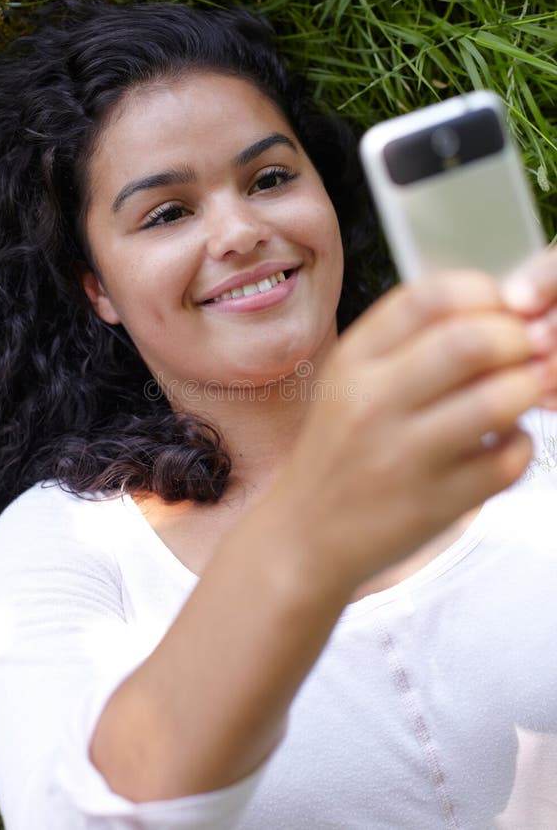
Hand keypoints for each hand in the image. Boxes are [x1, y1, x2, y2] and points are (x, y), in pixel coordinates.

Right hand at [283, 269, 554, 586]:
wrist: (303, 535)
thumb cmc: (340, 450)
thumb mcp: (351, 381)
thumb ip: (410, 342)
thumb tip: (497, 311)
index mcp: (354, 360)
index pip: (431, 296)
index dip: (484, 294)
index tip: (497, 313)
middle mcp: (372, 402)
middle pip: (472, 342)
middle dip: (516, 340)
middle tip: (521, 355)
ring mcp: (401, 457)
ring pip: (498, 401)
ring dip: (525, 391)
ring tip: (517, 397)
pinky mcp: (431, 505)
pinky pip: (507, 462)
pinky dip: (520, 446)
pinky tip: (501, 445)